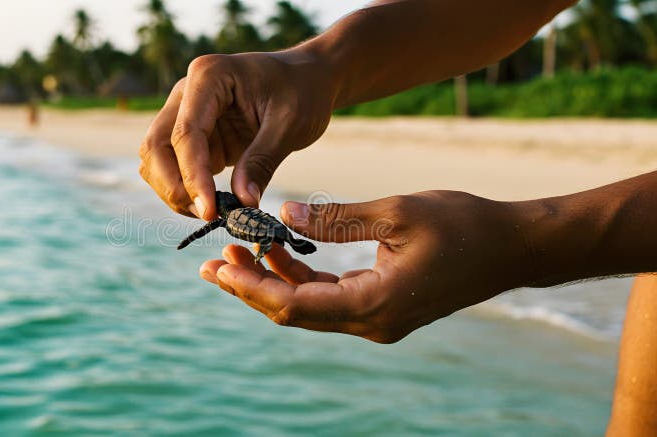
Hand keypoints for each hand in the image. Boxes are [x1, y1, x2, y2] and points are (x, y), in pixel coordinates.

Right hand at [138, 49, 336, 219]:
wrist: (309, 79)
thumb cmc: (303, 92)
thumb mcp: (290, 125)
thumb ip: (262, 162)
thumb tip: (243, 202)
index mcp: (209, 76)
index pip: (186, 133)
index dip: (193, 176)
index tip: (210, 211)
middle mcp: (186, 92)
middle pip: (157, 146)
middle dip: (175, 186)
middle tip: (208, 215)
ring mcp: (184, 112)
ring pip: (156, 158)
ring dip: (174, 190)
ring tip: (211, 212)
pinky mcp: (193, 134)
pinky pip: (173, 166)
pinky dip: (184, 188)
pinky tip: (210, 204)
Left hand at [199, 192, 531, 342]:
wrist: (514, 247)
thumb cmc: (465, 225)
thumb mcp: (397, 212)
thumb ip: (337, 217)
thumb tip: (285, 215)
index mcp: (375, 304)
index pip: (295, 305)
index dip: (252, 287)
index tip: (218, 266)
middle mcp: (372, 322)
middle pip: (295, 313)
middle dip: (251, 287)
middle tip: (212, 262)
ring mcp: (378, 318)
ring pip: (310, 307)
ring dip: (273, 281)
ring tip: (237, 250)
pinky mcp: (384, 306)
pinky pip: (331, 299)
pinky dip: (302, 279)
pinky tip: (281, 252)